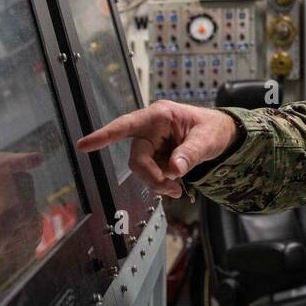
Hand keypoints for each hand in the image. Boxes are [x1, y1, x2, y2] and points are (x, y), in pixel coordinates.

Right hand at [76, 100, 237, 197]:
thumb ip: (191, 153)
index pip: (127, 125)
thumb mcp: (207, 139)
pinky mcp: (153, 156)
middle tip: (173, 190)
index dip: (104, 135)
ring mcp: (150, 143)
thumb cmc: (212, 128)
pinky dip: (160, 183)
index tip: (84, 144)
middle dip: (152, 177)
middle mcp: (150, 129)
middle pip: (137, 158)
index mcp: (159, 116)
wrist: (220, 135)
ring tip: (177, 188)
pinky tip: (173, 184)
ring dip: (157, 182)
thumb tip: (175, 169)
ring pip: (141, 169)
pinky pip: (149, 174)